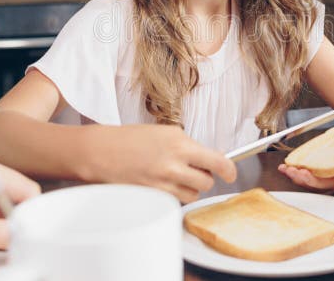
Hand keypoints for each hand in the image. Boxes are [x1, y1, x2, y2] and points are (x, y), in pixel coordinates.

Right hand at [78, 123, 236, 203]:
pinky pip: (176, 201)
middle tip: (194, 169)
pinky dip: (174, 194)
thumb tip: (208, 157)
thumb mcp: (164, 132)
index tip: (231, 172)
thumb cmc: (130, 139)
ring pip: (193, 194)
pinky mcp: (153, 197)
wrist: (102, 152)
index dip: (229, 169)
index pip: (217, 161)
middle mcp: (173, 164)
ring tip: (173, 175)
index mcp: (179, 143)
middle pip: (207, 181)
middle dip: (205, 177)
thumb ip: (187, 145)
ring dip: (189, 187)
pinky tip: (162, 183)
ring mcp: (163, 183)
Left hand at [278, 146, 333, 192]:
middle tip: (296, 172)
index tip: (320, 167)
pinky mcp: (331, 175)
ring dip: (302, 179)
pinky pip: (316, 180)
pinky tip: (288, 169)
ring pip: (321, 184)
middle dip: (312, 180)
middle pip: (332, 182)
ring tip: (287, 170)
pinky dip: (301, 176)